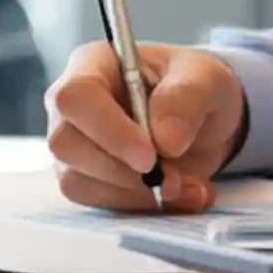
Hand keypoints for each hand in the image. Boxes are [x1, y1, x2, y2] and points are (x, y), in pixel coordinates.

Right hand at [45, 42, 245, 211]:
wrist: (203, 123)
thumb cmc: (196, 87)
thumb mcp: (207, 78)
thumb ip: (187, 98)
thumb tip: (165, 139)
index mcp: (93, 66)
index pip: (76, 97)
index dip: (107, 130)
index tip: (149, 157)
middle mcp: (73, 108)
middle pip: (66, 144)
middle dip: (121, 170)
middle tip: (172, 178)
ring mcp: (75, 146)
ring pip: (78, 182)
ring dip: (135, 194)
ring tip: (187, 185)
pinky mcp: (88, 180)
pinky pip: (99, 203)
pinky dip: (142, 206)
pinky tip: (178, 195)